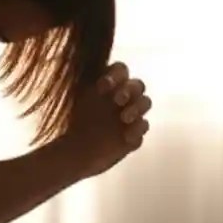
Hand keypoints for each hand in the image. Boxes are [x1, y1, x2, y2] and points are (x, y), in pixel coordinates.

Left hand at [61, 62, 151, 177]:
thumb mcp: (78, 102)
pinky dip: (137, 130)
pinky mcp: (135, 134)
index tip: (102, 86)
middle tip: (118, 100)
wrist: (77, 152)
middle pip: (138, 84)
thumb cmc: (77, 123)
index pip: (121, 70)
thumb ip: (86, 86)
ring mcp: (132, 115)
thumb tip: (79, 71)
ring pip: (145, 102)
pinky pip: (144, 127)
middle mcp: (124, 97)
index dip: (116, 74)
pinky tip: (126, 136)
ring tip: (124, 118)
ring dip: (137, 107)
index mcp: (111, 85)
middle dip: (130, 89)